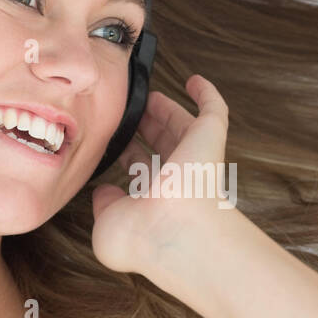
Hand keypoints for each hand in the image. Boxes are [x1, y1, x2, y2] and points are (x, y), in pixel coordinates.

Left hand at [89, 74, 230, 275]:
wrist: (173, 229)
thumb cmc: (142, 237)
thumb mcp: (107, 225)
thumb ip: (103, 205)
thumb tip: (105, 190)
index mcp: (155, 198)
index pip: (144, 171)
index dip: (130, 155)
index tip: (115, 143)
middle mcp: (177, 178)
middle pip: (162, 145)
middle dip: (146, 127)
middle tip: (129, 111)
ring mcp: (195, 157)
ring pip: (183, 126)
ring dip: (167, 109)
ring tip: (149, 94)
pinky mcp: (210, 136)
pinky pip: (214, 109)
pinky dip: (206, 93)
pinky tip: (193, 80)